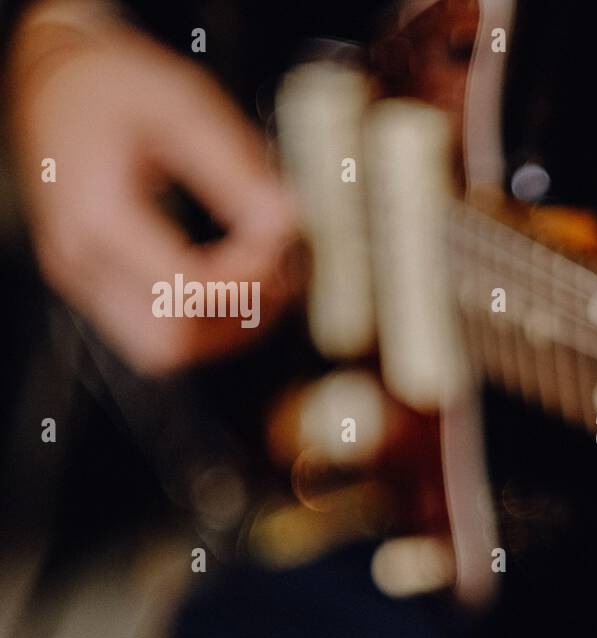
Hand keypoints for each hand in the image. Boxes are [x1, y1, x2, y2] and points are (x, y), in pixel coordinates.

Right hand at [5, 2, 300, 374]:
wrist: (53, 75)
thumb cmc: (115, 83)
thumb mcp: (186, 108)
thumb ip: (238, 172)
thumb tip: (290, 225)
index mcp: (99, 217)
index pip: (187, 291)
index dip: (250, 277)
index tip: (281, 234)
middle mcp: (82, 261)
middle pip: (173, 343)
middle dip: (239, 315)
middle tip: (280, 266)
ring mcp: (84, 278)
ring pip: (165, 351)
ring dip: (227, 324)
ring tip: (267, 270)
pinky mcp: (97, 281)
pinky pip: (156, 331)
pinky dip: (206, 317)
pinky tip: (239, 275)